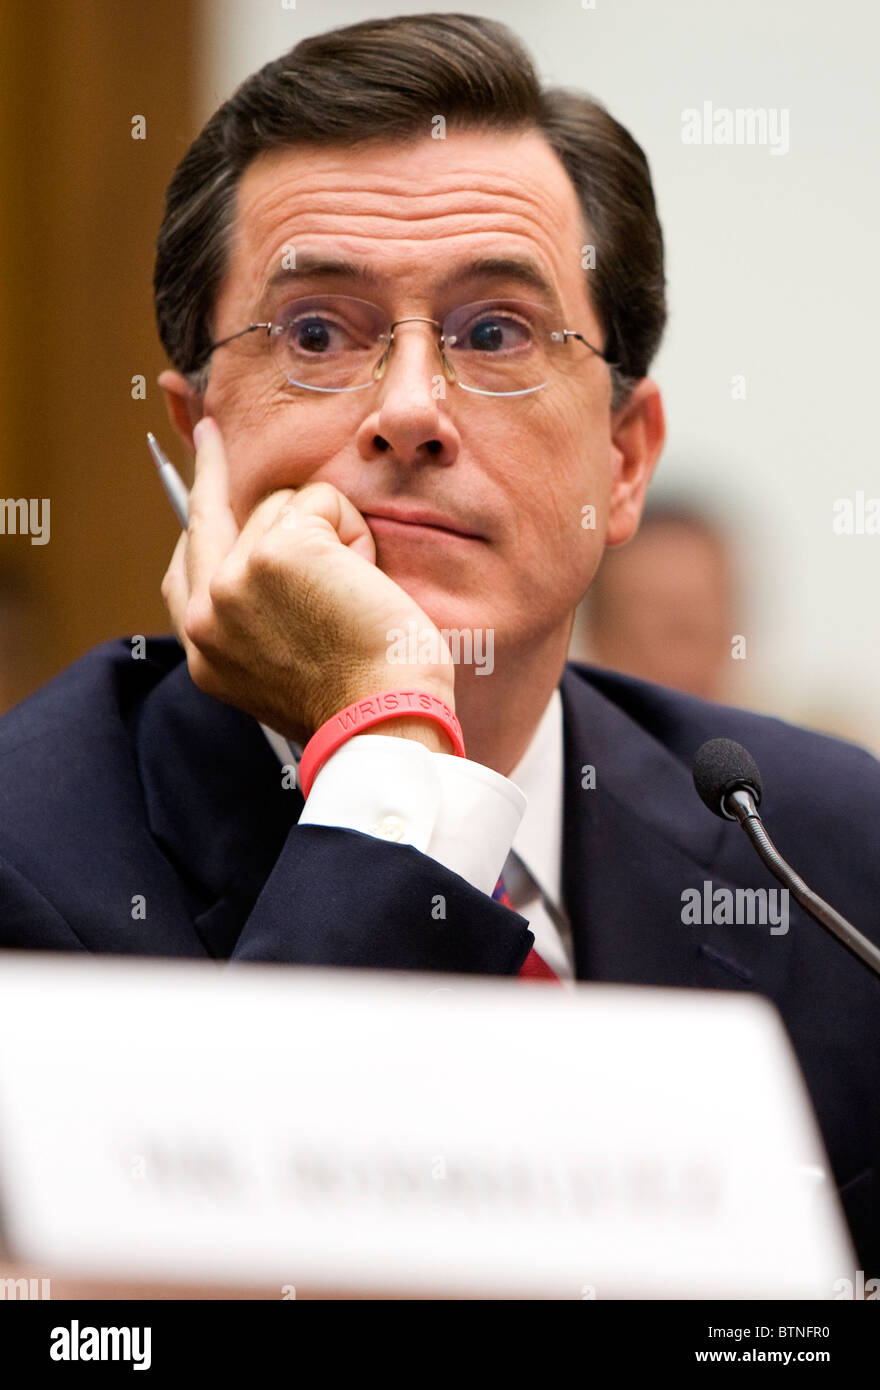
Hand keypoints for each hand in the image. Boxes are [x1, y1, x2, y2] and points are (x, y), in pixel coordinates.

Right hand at [161, 417, 454, 745]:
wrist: (383, 725)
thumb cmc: (362, 703)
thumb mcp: (286, 667)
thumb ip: (260, 619)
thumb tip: (265, 562)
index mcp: (206, 651)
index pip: (182, 572)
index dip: (195, 522)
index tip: (196, 489)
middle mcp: (207, 615)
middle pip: (207, 517)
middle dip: (208, 466)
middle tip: (209, 426)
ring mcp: (235, 578)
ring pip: (282, 506)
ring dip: (332, 537)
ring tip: (355, 598)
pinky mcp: (277, 551)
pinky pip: (323, 502)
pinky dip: (356, 535)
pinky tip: (365, 583)